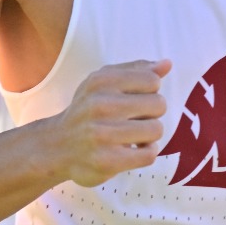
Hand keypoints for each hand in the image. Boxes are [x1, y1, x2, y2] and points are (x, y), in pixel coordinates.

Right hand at [48, 59, 169, 186]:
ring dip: (149, 135)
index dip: (150, 91)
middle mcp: (100, 105)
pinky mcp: (107, 161)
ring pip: (156, 130)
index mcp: (101, 81)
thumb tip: (167, 64)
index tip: (135, 99)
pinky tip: (132, 150)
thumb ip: (136, 70)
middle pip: (159, 105)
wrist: (58, 146)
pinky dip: (146, 152)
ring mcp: (103, 134)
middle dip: (152, 113)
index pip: (152, 80)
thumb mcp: (104, 82)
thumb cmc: (88, 110)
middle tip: (134, 119)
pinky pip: (149, 154)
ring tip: (133, 135)